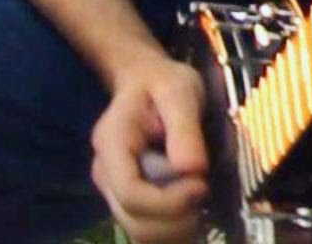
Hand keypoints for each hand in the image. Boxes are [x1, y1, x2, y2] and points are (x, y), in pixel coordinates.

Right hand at [90, 53, 208, 243]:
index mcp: (111, 145)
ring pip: (140, 231)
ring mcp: (115, 190)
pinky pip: (148, 229)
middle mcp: (106, 174)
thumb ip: (184, 128)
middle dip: (176, 218)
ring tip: (202, 199)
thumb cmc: (164, 82)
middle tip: (206, 192)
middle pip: (133, 220)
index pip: (129, 192)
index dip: (168, 200)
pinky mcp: (130, 199)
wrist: (147, 81)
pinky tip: (194, 208)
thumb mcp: (180, 91)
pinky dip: (174, 228)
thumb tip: (194, 169)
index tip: (202, 185)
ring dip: (177, 227)